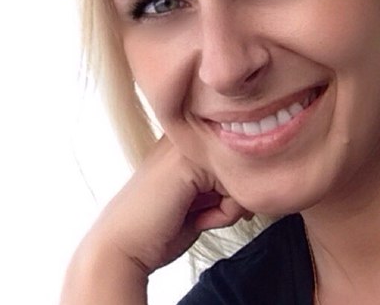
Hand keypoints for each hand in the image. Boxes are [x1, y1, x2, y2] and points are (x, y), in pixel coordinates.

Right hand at [60, 136, 250, 303]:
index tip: (209, 206)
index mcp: (187, 137)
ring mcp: (186, 142)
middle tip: (205, 213)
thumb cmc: (159, 225)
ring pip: (239, 175)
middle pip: (240, 164)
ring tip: (198, 215)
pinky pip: (233, 188)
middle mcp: (187, 134)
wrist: (123, 245)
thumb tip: (256, 181)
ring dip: (228, 207)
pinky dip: (222, 214)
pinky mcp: (187, 159)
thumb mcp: (198, 196)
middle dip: (232, 198)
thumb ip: (223, 180)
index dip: (230, 189)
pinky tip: (196, 218)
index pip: (234, 157)